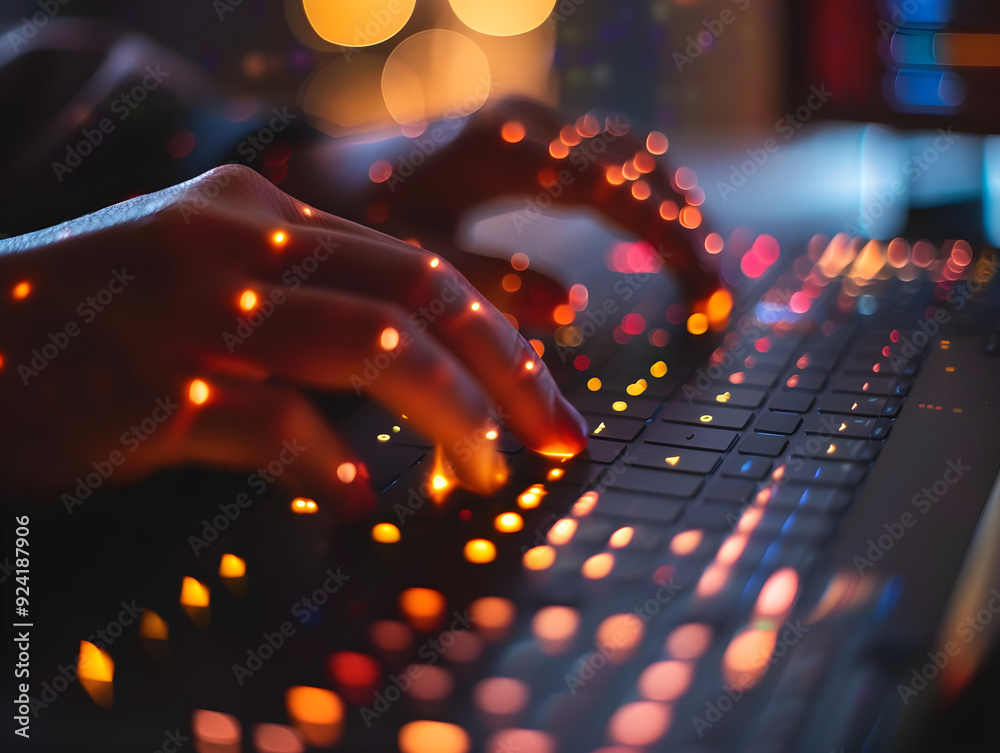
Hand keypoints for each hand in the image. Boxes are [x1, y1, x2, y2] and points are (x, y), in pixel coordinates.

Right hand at [0, 165, 587, 512]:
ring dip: (453, 416)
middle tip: (560, 436)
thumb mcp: (208, 279)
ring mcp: (196, 308)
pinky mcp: (152, 388)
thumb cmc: (93, 319)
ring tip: (484, 472)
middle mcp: (238, 239)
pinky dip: (336, 465)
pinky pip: (277, 425)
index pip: (418, 265)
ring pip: (374, 347)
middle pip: (422, 294)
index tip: (550, 395)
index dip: (501, 334)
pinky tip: (360, 497)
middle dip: (510, 371)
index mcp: (260, 208)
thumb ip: (305, 308)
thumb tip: (420, 374)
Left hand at [298, 97, 722, 305]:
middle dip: (683, 227)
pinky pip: (613, 156)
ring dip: (674, 208)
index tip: (704, 284)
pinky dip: (649, 195)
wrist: (333, 167)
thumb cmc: (366, 215)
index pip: (609, 185)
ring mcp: (538, 123)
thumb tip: (571, 310)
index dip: (664, 232)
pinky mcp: (539, 136)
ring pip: (632, 154)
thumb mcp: (415, 256)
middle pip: (636, 164)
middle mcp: (531, 124)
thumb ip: (488, 284)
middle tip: (714, 295)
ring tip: (704, 273)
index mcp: (503, 150)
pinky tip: (668, 233)